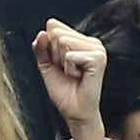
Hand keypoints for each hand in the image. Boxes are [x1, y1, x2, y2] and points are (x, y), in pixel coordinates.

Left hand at [32, 19, 106, 139]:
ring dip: (62, 63)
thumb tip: (41, 33)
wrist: (74, 112)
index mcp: (80, 40)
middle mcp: (91, 42)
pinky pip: (70, 56)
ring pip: (64, 41)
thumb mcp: (46, 65)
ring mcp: (97, 49)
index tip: (58, 64)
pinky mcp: (98, 58)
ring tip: (73, 74)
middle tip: (66, 71)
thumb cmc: (64, 90)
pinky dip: (69, 70)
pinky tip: (79, 77)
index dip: (49, 48)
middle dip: (55, 56)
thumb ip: (41, 47)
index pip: (54, 27)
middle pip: (57, 33)